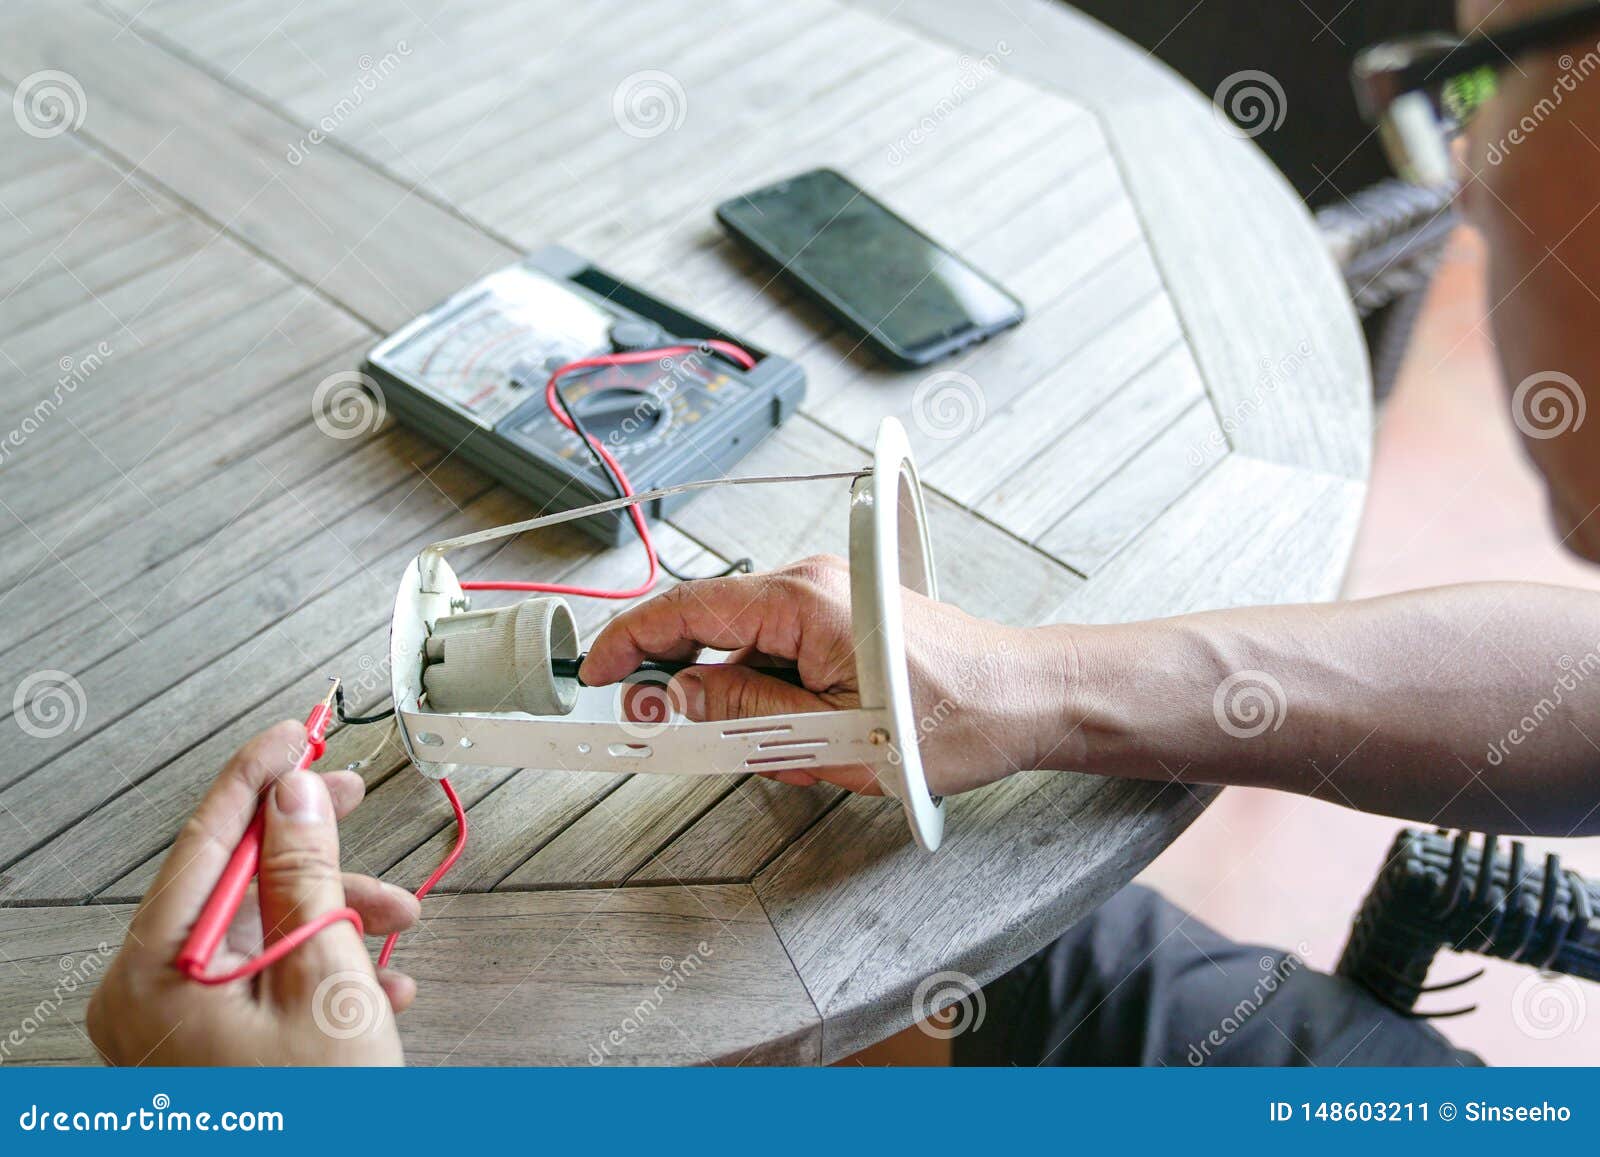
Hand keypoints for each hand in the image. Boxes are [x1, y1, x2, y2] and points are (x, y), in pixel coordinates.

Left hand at [87, 721, 420, 1065]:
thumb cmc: (315, 1115)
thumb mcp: (323, 976)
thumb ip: (305, 874)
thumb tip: (296, 795)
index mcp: (152, 974)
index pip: (206, 841)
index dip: (259, 775)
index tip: (298, 731)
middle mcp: (146, 995)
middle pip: (232, 882)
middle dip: (312, 852)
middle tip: (351, 795)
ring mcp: (173, 1025)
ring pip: (258, 928)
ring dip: (336, 916)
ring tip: (397, 928)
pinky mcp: (206, 1045)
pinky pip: (261, 974)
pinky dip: (321, 963)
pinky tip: (374, 982)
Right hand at [580, 555, 1068, 794]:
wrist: (1023, 700)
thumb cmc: (952, 715)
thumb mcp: (829, 733)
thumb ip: (740, 712)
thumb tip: (672, 698)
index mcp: (801, 600)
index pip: (684, 609)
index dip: (628, 642)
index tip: (593, 673)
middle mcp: (809, 585)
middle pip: (709, 628)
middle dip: (686, 684)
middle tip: (674, 734)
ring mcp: (827, 599)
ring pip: (745, 649)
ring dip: (739, 700)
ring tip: (785, 753)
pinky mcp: (842, 618)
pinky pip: (780, 653)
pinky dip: (772, 695)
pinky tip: (805, 737)